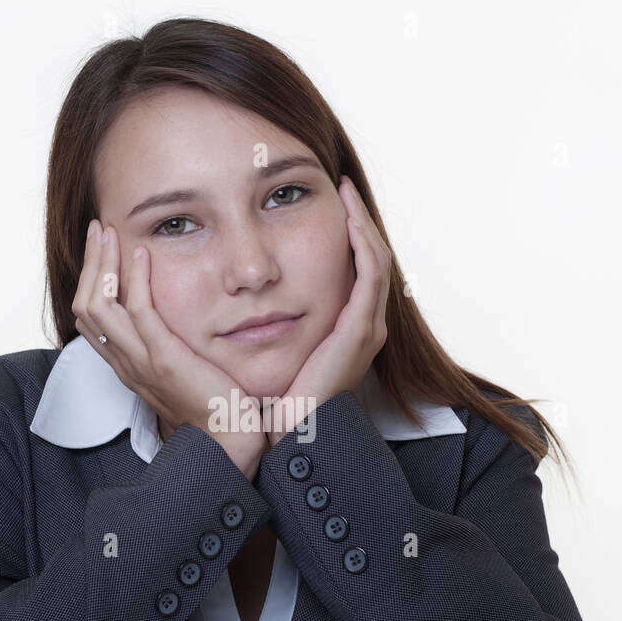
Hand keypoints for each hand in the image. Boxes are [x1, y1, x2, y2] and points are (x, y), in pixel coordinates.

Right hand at [72, 220, 269, 478]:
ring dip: (101, 263)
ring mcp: (141, 362)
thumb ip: (173, 347)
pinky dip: (136, 278)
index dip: (89, 281)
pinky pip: (139, 311)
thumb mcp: (184, 371)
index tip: (100, 249)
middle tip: (98, 229)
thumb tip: (179, 322)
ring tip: (108, 232)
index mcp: (128, 366)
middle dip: (89, 263)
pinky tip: (143, 253)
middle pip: (85, 306)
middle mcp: (126, 363)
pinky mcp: (164, 360)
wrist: (230, 440)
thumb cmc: (216, 408)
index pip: (90, 319)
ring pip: (99, 305)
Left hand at [266, 176, 389, 446]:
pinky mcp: (360, 330)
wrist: (289, 434)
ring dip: (362, 223)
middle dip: (359, 221)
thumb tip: (245, 295)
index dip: (349, 235)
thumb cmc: (277, 399)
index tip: (331, 204)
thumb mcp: (275, 349)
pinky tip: (348, 219)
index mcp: (347, 329)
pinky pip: (370, 275)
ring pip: (376, 261)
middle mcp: (365, 326)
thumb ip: (271, 320)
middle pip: (372, 259)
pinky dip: (362, 243)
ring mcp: (367, 328)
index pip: (356, 270)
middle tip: (343, 187)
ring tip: (346, 193)